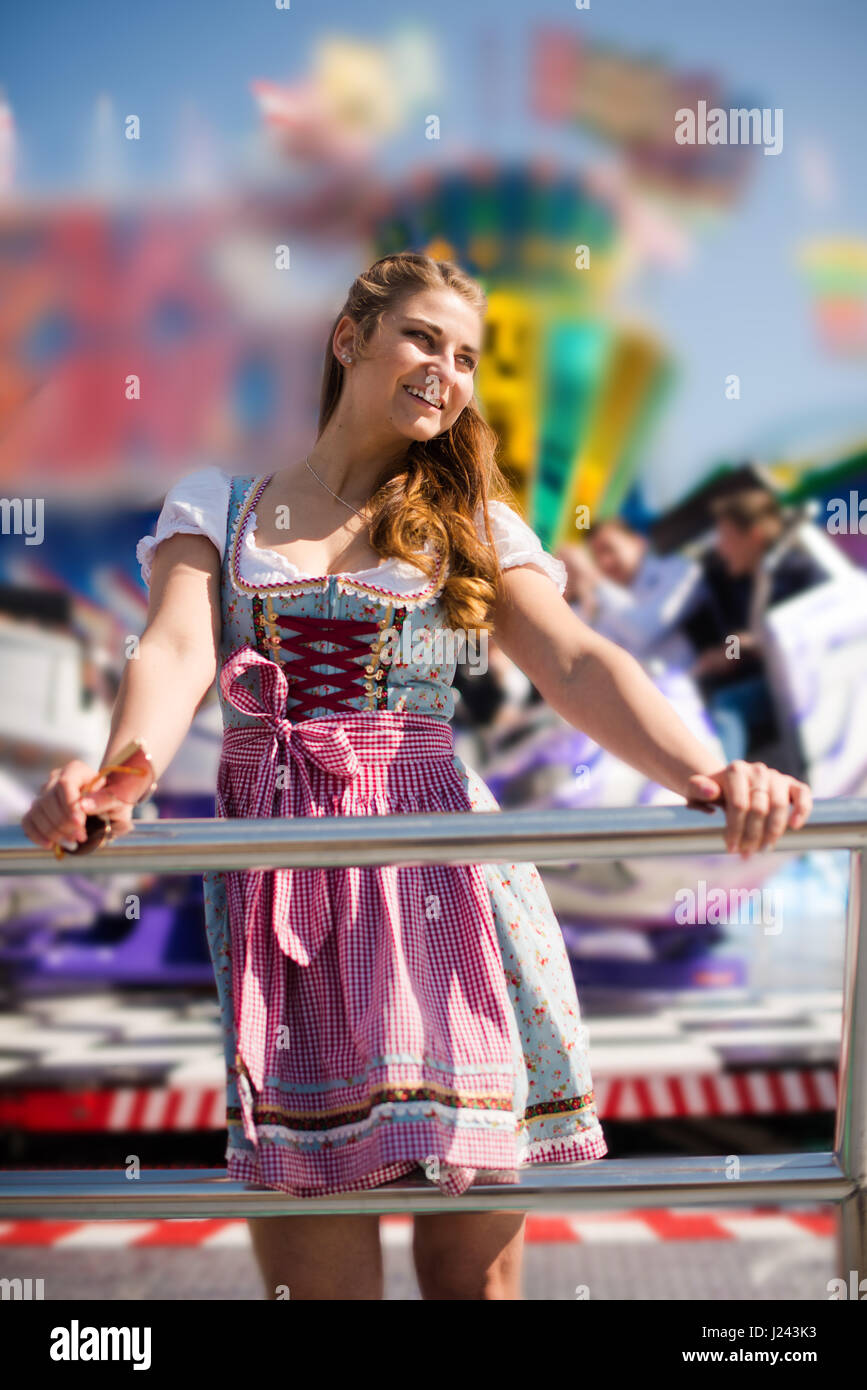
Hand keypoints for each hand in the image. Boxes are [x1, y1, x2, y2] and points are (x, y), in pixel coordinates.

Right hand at [22, 761, 135, 852]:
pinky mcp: (38, 808)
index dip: (69, 805)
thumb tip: (83, 805)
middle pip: (49, 799)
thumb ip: (104, 800)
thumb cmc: (115, 800)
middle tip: (80, 838)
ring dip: (52, 832)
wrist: (108, 805)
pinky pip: (28, 821)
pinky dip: (36, 834)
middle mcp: (56, 777)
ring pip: (37, 811)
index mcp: (76, 770)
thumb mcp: (118, 799)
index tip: (80, 824)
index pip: (65, 784)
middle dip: (63, 823)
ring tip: (71, 843)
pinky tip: (50, 845)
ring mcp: (44, 792)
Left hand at [683, 760, 811, 857]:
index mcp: (735, 770)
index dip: (736, 829)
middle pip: (759, 808)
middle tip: (747, 853)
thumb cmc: (711, 793)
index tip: (731, 848)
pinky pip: (802, 794)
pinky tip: (795, 826)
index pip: (739, 804)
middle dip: (753, 835)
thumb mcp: (695, 791)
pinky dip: (802, 810)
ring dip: (773, 832)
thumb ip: (697, 789)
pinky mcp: (791, 784)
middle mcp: (758, 770)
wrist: (728, 785)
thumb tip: (712, 791)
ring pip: (780, 805)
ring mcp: (776, 777)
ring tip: (764, 849)